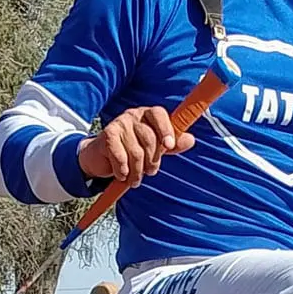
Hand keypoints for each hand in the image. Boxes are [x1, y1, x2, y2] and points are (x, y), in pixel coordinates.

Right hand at [76, 107, 194, 188]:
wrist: (101, 157)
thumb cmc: (133, 150)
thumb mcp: (155, 148)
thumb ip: (172, 144)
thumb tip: (191, 140)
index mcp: (148, 115)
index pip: (159, 115)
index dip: (166, 130)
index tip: (169, 146)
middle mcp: (134, 115)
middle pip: (149, 138)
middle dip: (152, 161)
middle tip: (149, 172)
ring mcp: (119, 123)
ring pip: (136, 152)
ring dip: (137, 172)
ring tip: (135, 179)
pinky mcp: (107, 135)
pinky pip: (120, 157)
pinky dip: (123, 171)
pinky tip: (122, 175)